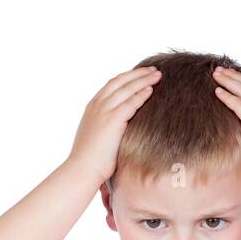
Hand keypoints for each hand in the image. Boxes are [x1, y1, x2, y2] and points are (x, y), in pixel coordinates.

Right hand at [68, 66, 161, 181]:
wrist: (82, 169)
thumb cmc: (90, 159)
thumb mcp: (96, 136)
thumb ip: (105, 125)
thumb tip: (119, 128)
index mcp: (92, 107)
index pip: (112, 85)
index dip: (127, 78)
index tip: (141, 75)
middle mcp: (97, 105)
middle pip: (120, 81)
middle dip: (138, 74)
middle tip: (154, 70)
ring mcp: (103, 111)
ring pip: (127, 88)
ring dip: (144, 80)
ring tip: (158, 75)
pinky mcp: (112, 120)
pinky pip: (131, 102)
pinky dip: (142, 94)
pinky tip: (152, 90)